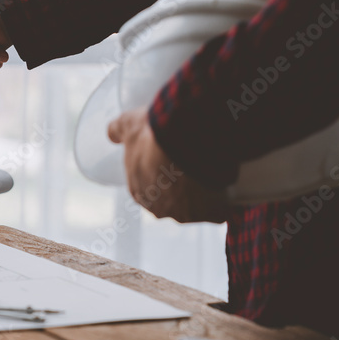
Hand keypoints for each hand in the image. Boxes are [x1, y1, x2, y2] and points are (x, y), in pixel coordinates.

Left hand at [108, 108, 229, 223]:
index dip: (161, 174)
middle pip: (173, 200)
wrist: (187, 139)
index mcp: (139, 192)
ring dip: (203, 195)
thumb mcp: (130, 125)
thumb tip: (112, 134)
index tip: (172, 159)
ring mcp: (186, 214)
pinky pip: (219, 210)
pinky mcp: (210, 214)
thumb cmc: (154, 134)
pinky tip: (226, 184)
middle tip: (192, 163)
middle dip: (181, 187)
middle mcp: (159, 210)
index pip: (149, 188)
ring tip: (210, 171)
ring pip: (197, 207)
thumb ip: (117, 130)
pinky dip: (223, 200)